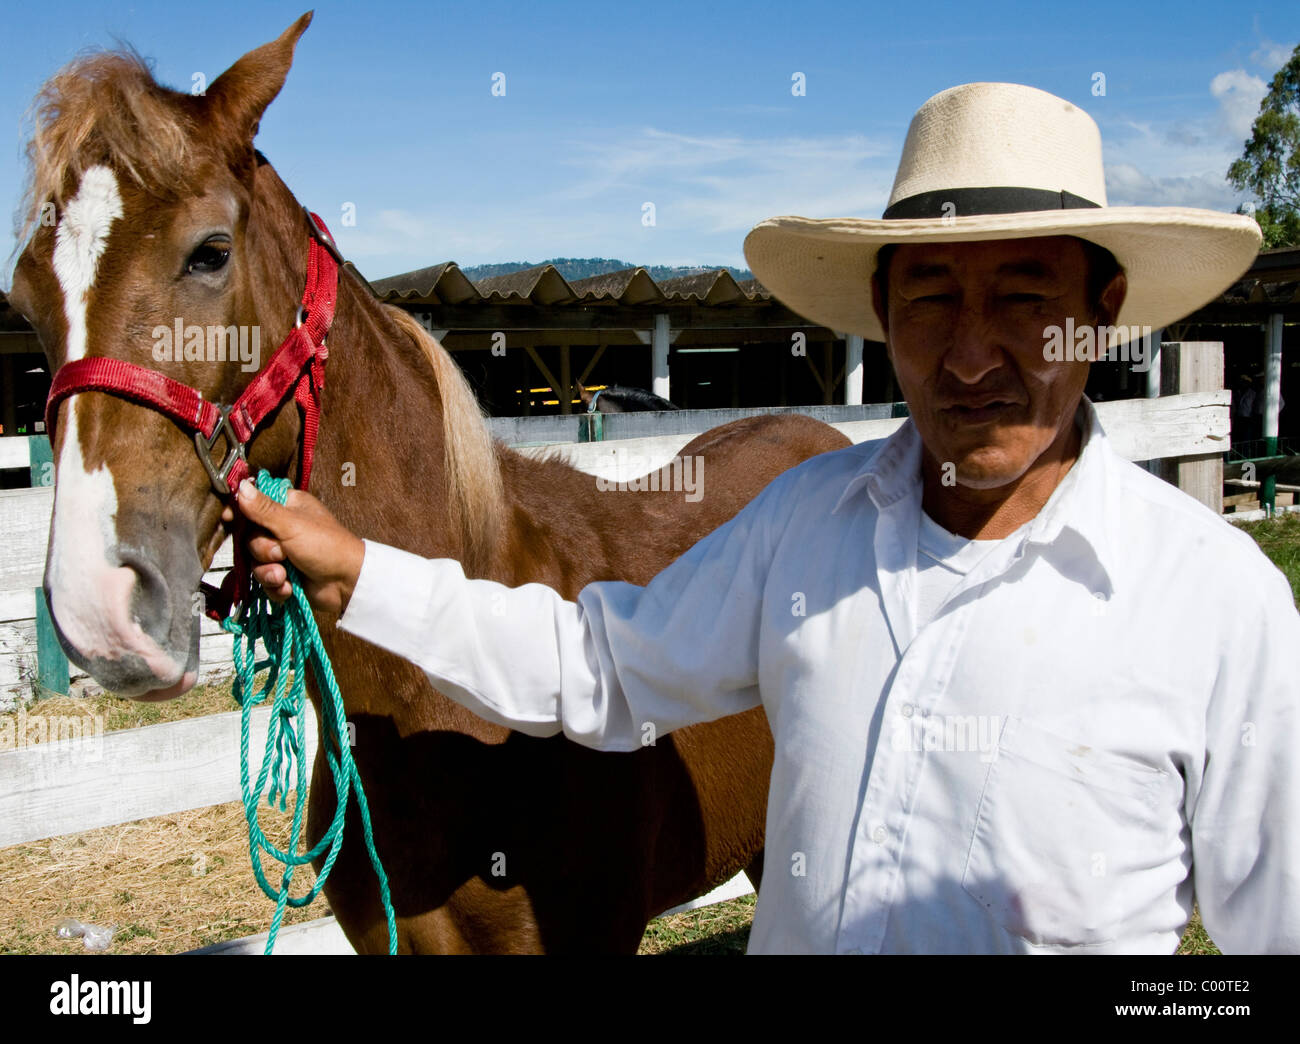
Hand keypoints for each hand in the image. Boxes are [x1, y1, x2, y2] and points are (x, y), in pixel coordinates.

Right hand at [230, 479, 364, 615]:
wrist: (347, 583)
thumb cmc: (328, 546)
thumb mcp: (292, 524)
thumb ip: (263, 509)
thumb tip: (241, 486)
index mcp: (286, 507)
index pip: (252, 504)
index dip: (239, 513)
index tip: (229, 519)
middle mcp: (282, 528)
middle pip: (249, 538)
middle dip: (263, 551)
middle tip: (281, 553)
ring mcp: (283, 553)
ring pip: (255, 562)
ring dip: (269, 572)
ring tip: (286, 574)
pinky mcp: (284, 575)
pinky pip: (264, 582)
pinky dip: (276, 587)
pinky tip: (289, 587)